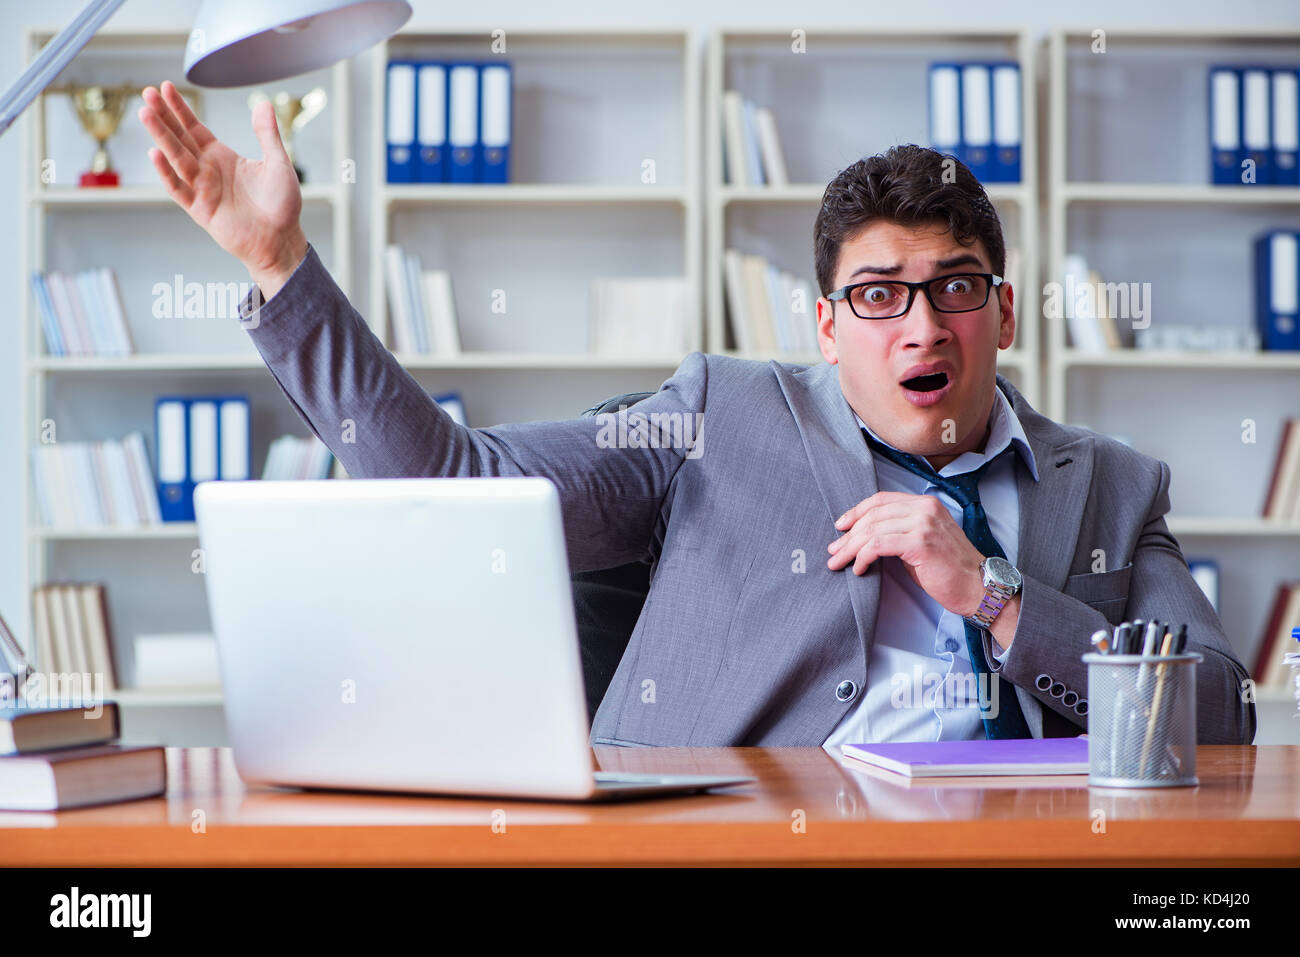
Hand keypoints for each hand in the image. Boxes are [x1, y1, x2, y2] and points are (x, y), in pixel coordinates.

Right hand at [138, 81, 306, 298]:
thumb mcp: (278, 163)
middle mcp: (207, 170)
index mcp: (222, 156)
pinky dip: (167, 172)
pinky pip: (179, 188)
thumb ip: (268, 135)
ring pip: (175, 158)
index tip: (165, 87)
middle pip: (179, 138)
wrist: (282, 239)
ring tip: (146, 113)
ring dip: (160, 136)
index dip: (179, 108)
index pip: (193, 127)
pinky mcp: (200, 209)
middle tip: (147, 93)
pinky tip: (156, 153)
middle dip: (163, 116)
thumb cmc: (281, 205)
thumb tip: (265, 103)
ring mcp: (201, 189)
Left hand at [827, 491, 986, 616]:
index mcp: (925, 504)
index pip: (881, 500)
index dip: (856, 512)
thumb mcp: (921, 541)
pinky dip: (863, 557)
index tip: (840, 526)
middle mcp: (924, 508)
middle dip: (848, 535)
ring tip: (838, 562)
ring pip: (872, 530)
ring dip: (850, 548)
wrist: (977, 587)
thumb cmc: (948, 569)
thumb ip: (899, 531)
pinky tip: (859, 569)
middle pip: (873, 515)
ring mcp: (923, 524)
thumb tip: (865, 535)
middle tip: (833, 551)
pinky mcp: (920, 543)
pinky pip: (878, 545)